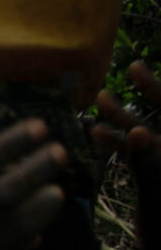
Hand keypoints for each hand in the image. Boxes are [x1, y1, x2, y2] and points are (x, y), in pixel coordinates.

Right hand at [94, 60, 160, 249]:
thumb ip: (150, 163)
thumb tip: (139, 131)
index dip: (156, 88)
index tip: (134, 67)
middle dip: (138, 98)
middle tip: (118, 79)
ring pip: (146, 137)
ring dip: (121, 121)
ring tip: (98, 103)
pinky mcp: (156, 182)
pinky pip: (137, 157)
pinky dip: (118, 146)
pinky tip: (95, 136)